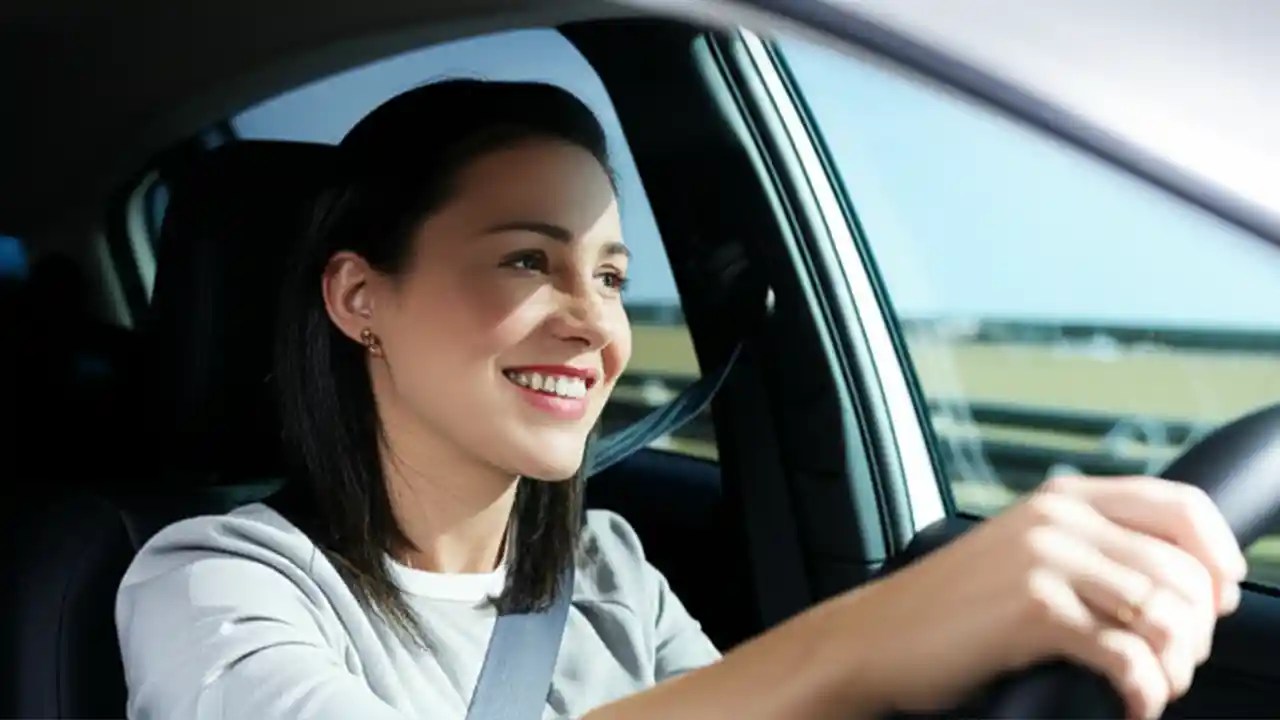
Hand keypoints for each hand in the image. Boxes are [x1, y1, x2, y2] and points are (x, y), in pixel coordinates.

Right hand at [842, 475, 1246, 718]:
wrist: (876, 637)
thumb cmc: (948, 608)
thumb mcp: (1020, 553)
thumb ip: (1087, 547)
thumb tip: (1178, 582)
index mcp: (1062, 497)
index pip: (1181, 505)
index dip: (1221, 556)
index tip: (1220, 600)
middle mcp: (1059, 519)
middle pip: (1184, 569)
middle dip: (1198, 631)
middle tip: (1175, 663)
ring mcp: (1046, 561)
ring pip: (1165, 614)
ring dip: (1176, 666)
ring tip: (1151, 686)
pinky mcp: (1034, 610)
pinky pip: (1129, 656)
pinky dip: (1145, 692)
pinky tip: (1130, 704)